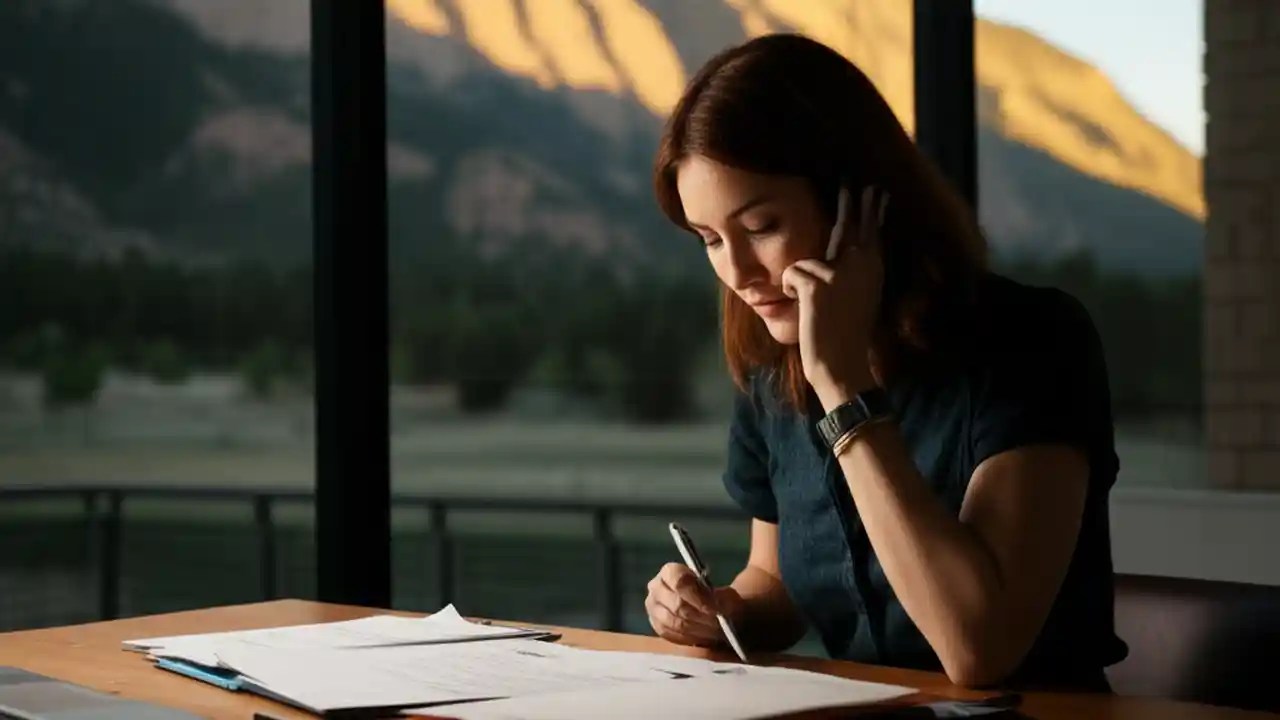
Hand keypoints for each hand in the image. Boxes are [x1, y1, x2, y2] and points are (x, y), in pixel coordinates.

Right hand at [645, 563, 738, 647]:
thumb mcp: (726, 595)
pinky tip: (703, 637)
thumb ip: (723, 598)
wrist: (707, 610)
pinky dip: (690, 638)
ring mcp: (653, 608)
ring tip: (714, 632)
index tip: (716, 609)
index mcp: (670, 571)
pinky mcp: (657, 626)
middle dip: (700, 616)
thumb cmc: (716, 598)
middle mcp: (656, 587)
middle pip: (677, 604)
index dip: (698, 596)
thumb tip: (718, 604)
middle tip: (718, 624)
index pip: (679, 581)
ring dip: (697, 629)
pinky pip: (672, 636)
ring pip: (675, 622)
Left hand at [781, 186, 884, 409]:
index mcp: (872, 271)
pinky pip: (790, 274)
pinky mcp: (816, 283)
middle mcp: (860, 266)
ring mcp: (839, 272)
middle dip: (850, 202)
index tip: (877, 190)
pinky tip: (803, 309)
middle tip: (848, 180)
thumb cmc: (844, 335)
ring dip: (799, 284)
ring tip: (813, 309)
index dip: (872, 211)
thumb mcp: (858, 298)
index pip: (872, 232)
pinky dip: (789, 292)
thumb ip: (853, 272)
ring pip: (805, 261)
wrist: (842, 364)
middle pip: (851, 225)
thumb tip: (849, 249)